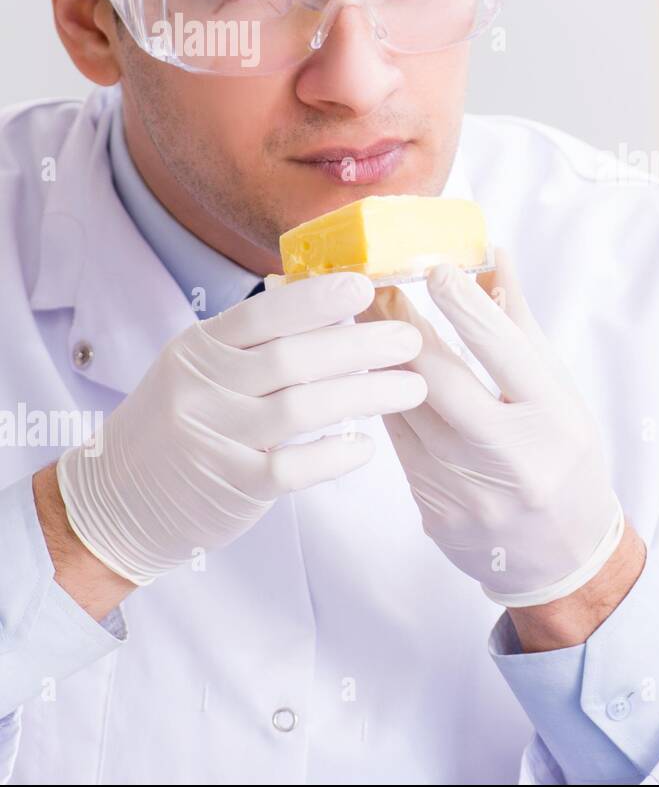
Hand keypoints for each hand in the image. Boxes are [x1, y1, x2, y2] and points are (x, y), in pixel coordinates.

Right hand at [56, 272, 427, 585]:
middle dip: (361, 346)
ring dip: (365, 395)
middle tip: (410, 340)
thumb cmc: (182, 420)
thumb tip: (332, 294)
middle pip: (293, 358)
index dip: (317, 298)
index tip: (368, 287)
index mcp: (201, 349)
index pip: (263, 313)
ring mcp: (213, 438)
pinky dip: (333, 456)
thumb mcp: (202, 366)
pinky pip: (290, 469)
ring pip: (301, 409)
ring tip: (413, 388)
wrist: (117, 500)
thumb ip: (256, 338)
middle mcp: (203, 388)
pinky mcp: (227, 486)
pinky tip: (366, 446)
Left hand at [361, 247, 623, 607]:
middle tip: (374, 283)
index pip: (502, 350)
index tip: (433, 267)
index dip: (463, 306)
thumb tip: (493, 258)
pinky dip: (384, 402)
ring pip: (406, 409)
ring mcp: (467, 490)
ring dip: (378, 359)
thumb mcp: (559, 391)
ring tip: (357, 318)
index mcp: (550, 419)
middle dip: (400, 325)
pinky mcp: (433, 511)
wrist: (561, 557)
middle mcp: (509, 457)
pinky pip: (398, 444)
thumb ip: (520, 326)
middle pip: (439, 378)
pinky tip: (369, 374)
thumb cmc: (566, 459)